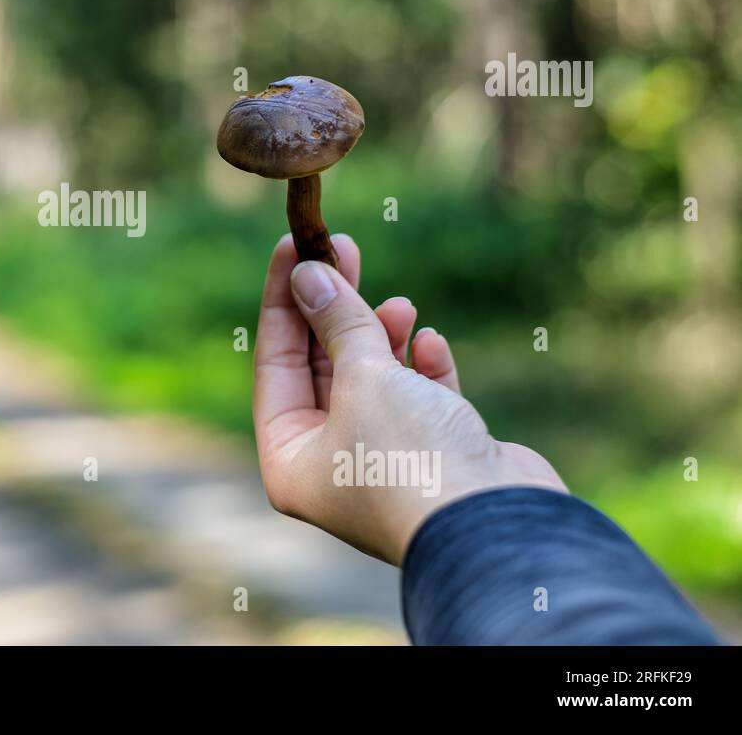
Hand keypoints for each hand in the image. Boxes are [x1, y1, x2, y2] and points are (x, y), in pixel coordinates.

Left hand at [253, 233, 565, 564]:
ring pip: (372, 380)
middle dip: (337, 309)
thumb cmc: (411, 458)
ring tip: (401, 305)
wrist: (498, 526)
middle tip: (345, 248)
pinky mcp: (436, 457)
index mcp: (289, 461)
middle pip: (320, 368)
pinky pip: (418, 400)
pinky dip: (422, 369)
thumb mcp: (363, 378)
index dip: (283, 301)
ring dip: (383, 338)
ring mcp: (384, 463)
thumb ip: (337, 322)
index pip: (274, 364)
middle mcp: (329, 466)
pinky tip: (430, 345)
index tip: (294, 246)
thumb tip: (307, 274)